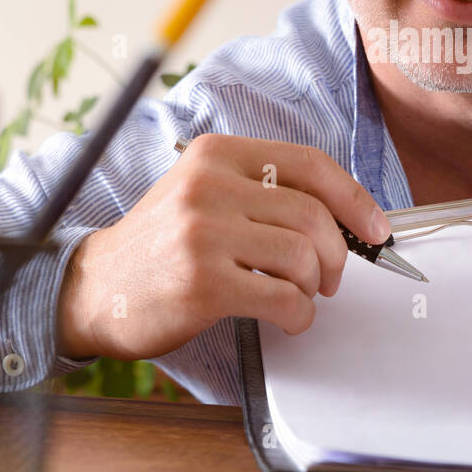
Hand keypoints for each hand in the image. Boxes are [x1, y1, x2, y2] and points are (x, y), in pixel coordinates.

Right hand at [56, 135, 390, 359]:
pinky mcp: (202, 283)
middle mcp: (209, 186)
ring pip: (302, 256)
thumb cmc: (162, 244)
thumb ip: (263, 190)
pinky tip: (288, 317)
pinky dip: (299, 314)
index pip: (309, 164)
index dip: (354, 198)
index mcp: (217, 154)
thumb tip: (344, 213)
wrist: (96, 289)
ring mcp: (203, 234)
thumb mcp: (205, 193)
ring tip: (300, 296)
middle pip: (313, 215)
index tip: (376, 228)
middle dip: (338, 254)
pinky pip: (282, 298)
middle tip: (330, 276)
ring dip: (315, 286)